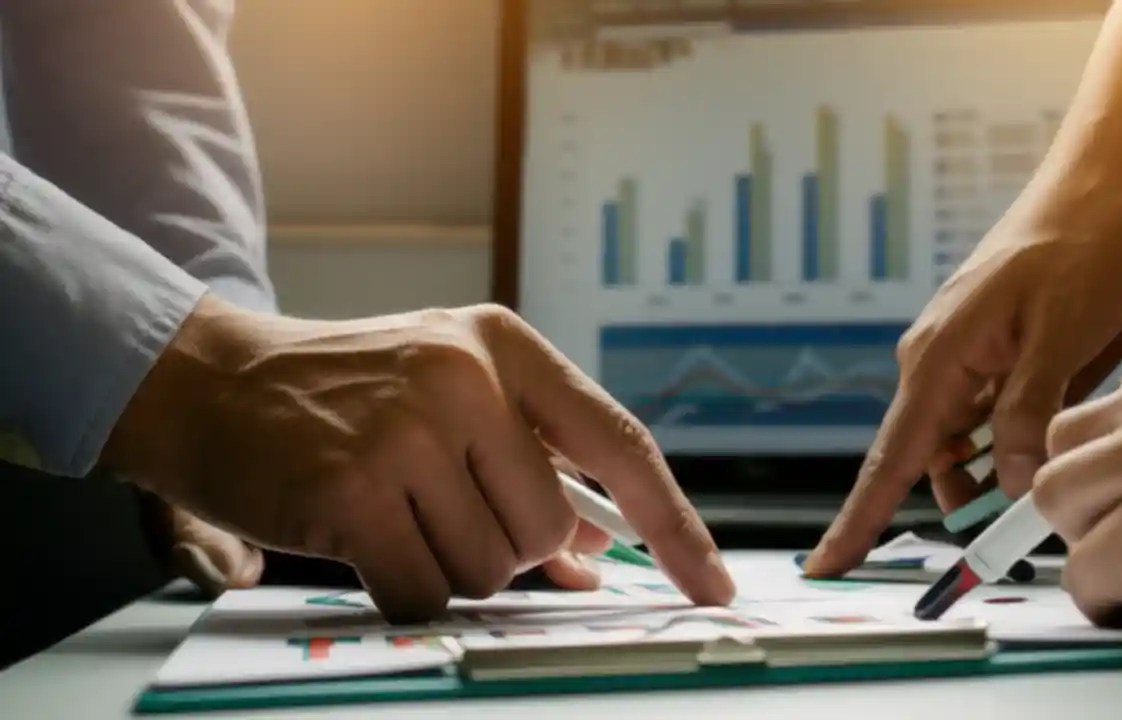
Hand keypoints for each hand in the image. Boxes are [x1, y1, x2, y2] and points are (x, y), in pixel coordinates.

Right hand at [104, 297, 733, 621]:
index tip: (712, 582)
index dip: (673, 523)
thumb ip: (530, 467)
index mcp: (505, 346)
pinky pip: (423, 592)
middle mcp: (466, 376)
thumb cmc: (345, 396)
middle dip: (503, 548)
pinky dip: (399, 587)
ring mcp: (407, 430)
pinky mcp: (352, 489)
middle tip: (434, 506)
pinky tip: (359, 535)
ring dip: (444, 564)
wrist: (212, 381)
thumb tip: (595, 557)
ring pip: (489, 570)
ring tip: (390, 507)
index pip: (619, 444)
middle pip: (546, 533)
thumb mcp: (449, 398)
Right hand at [807, 176, 1121, 575]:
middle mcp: (933, 363)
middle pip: (929, 460)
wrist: (1092, 186)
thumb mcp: (1062, 337)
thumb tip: (1009, 485)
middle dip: (969, 495)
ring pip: (963, 440)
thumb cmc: (1077, 249)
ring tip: (1065, 420)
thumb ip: (1030, 415)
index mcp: (938, 360)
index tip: (826, 567)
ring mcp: (955, 357)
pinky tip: (1060, 403)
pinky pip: (985, 413)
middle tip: (1028, 511)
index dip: (858, 521)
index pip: (889, 459)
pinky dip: (1013, 429)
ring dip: (1003, 457)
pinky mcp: (981, 352)